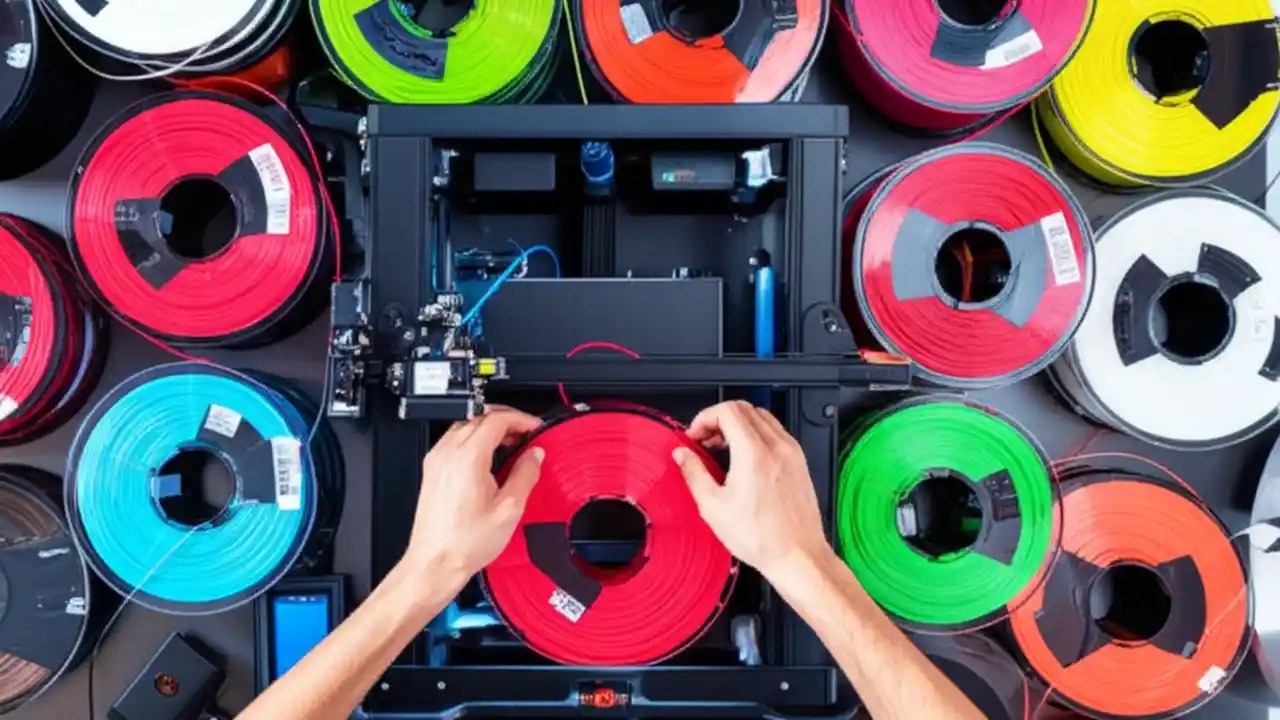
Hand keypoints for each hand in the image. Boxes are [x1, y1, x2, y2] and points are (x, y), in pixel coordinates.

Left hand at [401, 407, 544, 587]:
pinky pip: (454, 441)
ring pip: (465, 426)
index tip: (534, 427)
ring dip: (489, 428)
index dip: (520, 419)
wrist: (435, 563)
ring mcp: (436, 461)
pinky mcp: (431, 471)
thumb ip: (525, 474)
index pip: (496, 419)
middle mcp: (447, 454)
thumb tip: (535, 455)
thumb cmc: (464, 543)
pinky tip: (488, 458)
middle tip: (526, 434)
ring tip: (510, 444)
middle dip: (506, 420)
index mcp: (467, 458)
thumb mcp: (509, 509)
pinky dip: (474, 439)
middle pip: (479, 417)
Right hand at [672, 401, 830, 580]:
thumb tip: (682, 455)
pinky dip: (756, 434)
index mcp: (754, 453)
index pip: (727, 410)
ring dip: (738, 425)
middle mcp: (777, 447)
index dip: (704, 418)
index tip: (695, 436)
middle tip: (704, 440)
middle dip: (719, 419)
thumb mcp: (713, 508)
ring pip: (761, 417)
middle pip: (744, 408)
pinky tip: (744, 458)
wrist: (797, 556)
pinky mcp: (799, 462)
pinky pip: (776, 433)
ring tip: (722, 448)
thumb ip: (694, 474)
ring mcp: (791, 453)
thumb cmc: (762, 538)